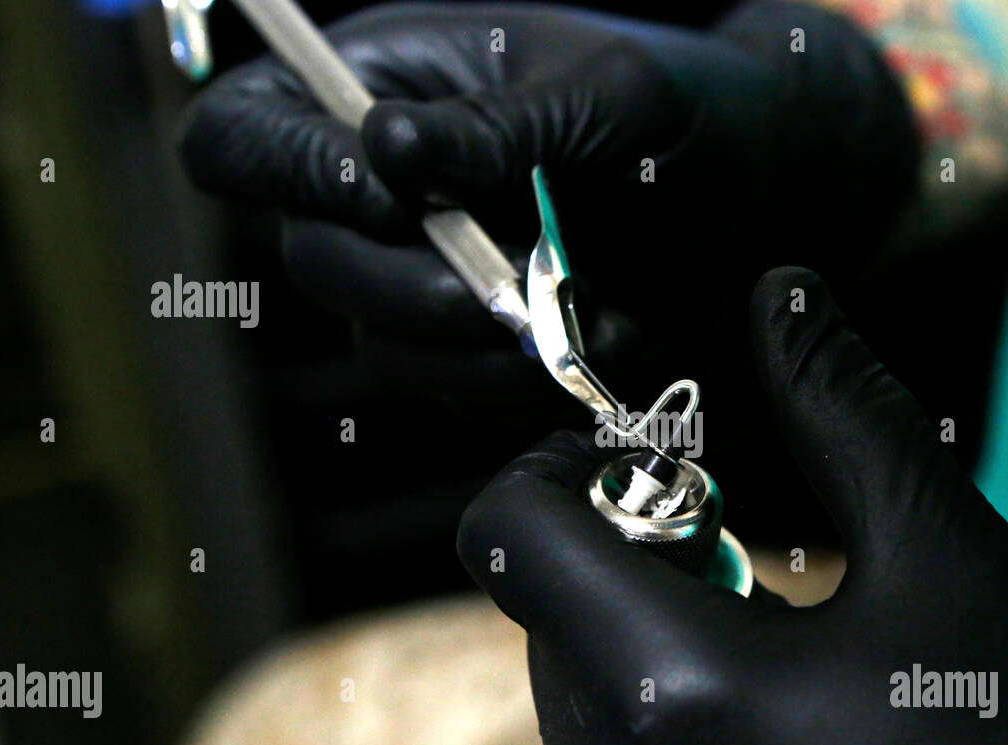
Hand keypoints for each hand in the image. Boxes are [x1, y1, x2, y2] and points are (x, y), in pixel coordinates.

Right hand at [177, 2, 916, 410]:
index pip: (247, 131)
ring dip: (481, 340)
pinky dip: (527, 378)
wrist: (760, 202)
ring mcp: (423, 277)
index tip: (391, 193)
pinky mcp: (473, 352)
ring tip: (579, 298)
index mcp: (386, 89)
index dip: (287, 167)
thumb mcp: (611, 95)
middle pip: (309, 259)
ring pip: (385, 345)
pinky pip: (460, 392)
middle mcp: (384, 192)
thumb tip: (384, 146)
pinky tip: (595, 329)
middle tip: (510, 272)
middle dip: (409, 279)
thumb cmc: (690, 115)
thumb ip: (504, 125)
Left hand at [456, 267, 1007, 744]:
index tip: (658, 455)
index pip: (510, 529)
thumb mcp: (952, 572)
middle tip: (758, 546)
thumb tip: (786, 298)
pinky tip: (769, 716)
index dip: (565, 459)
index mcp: (665, 693)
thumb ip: (848, 420)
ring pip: (576, 675)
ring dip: (652, 622)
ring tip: (781, 641)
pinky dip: (659, 700)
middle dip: (635, 542)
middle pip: (547, 597)